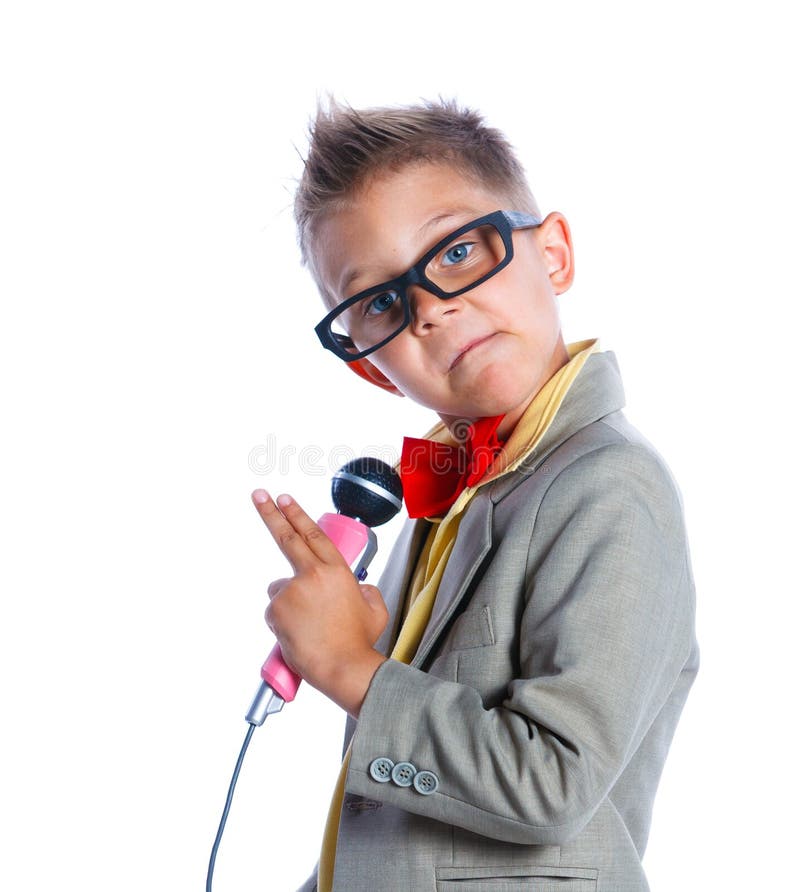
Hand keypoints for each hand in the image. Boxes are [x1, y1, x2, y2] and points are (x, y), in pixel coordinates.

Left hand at [252, 489, 388, 717]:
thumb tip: (357, 588)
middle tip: (259, 495)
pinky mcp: (277, 609)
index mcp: (337, 571)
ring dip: (289, 601)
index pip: (314, 534)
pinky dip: (283, 621)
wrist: (343, 667)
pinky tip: (299, 633)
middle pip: (287, 538)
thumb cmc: (358, 642)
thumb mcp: (375, 609)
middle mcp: (313, 575)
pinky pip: (275, 611)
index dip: (298, 515)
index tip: (284, 499)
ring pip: (281, 588)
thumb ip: (365, 591)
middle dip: (271, 513)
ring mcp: (292, 591)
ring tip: (309, 625)